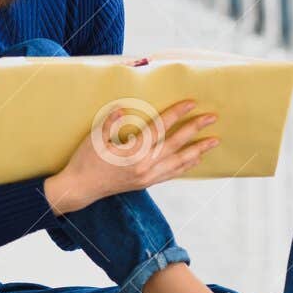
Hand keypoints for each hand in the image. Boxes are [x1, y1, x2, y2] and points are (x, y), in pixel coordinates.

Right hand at [45, 99, 218, 215]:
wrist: (79, 189)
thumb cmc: (84, 161)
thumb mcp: (94, 138)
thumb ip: (110, 123)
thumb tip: (122, 109)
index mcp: (133, 152)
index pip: (160, 128)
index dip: (176, 114)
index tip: (191, 103)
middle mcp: (144, 166)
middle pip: (176, 144)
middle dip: (195, 129)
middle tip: (212, 118)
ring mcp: (147, 176)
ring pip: (178, 162)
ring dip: (197, 151)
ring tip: (213, 141)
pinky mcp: (146, 183)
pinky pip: (171, 174)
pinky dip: (185, 166)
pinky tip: (195, 159)